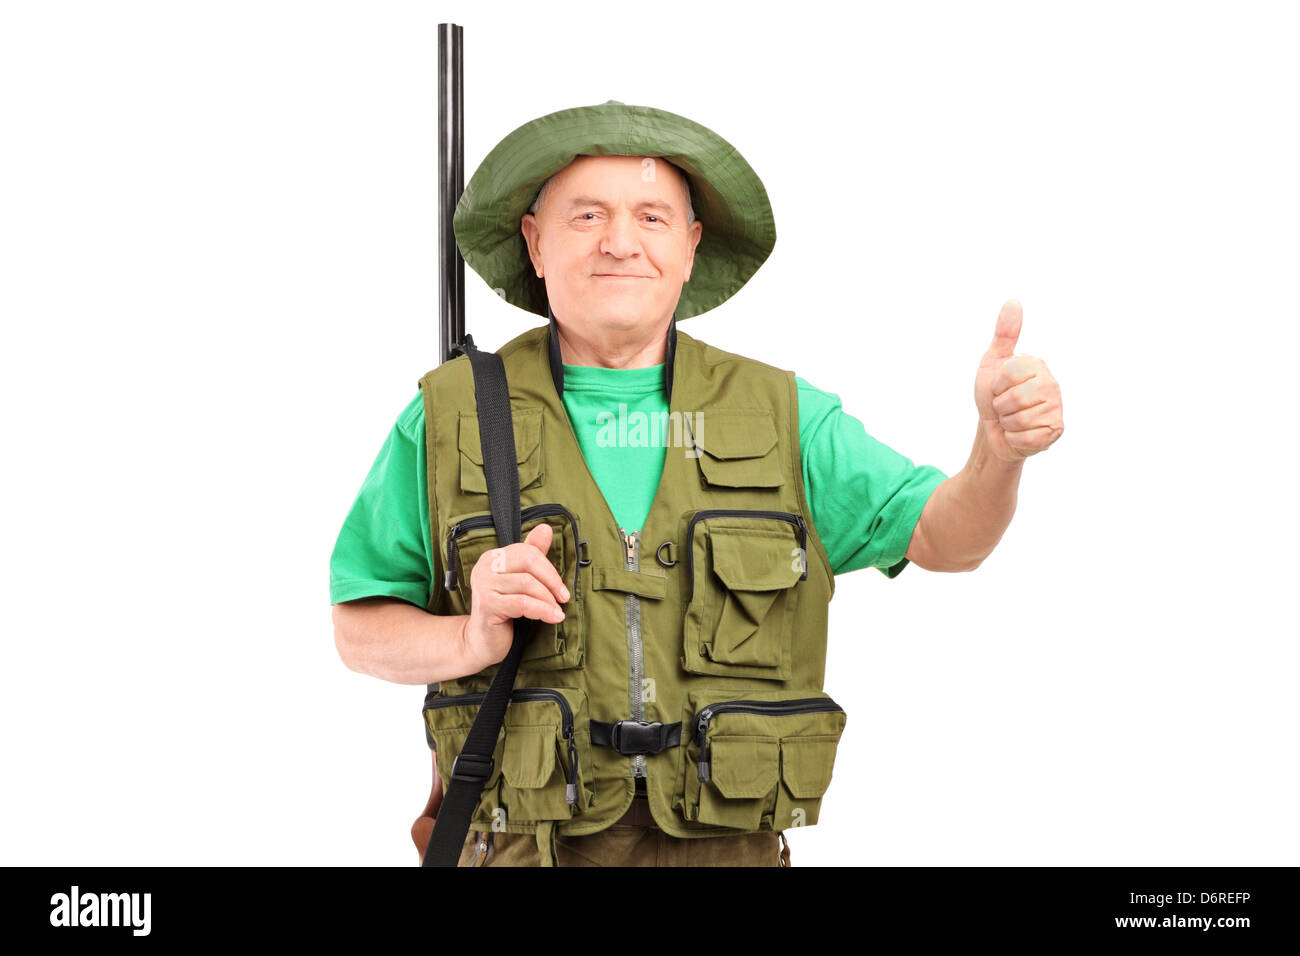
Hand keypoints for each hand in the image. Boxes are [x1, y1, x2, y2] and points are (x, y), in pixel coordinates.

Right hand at [460, 522, 569, 670]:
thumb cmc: (504, 612)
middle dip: (551, 581)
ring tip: (557, 612)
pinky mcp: (486, 604)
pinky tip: (553, 618)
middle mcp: (485, 567)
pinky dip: (542, 610)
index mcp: (493, 558)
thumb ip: (532, 556)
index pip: (528, 551)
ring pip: (527, 584)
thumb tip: (545, 528)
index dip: (550, 569)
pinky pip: (522, 603)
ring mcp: (483, 584)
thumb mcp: (520, 582)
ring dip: (548, 599)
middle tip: (563, 598)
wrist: (483, 642)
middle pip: (528, 562)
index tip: (562, 589)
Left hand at [974, 299, 1064, 461]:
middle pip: (1015, 398)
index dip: (994, 385)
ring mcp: (1056, 408)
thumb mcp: (993, 362)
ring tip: (1011, 419)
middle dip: (1000, 406)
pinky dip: (1014, 438)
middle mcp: (1051, 384)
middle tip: (1004, 406)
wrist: (994, 430)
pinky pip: (1025, 437)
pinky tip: (1019, 433)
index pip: (1008, 373)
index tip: (998, 387)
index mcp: (1036, 365)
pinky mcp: (1055, 431)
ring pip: (1019, 419)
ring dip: (1007, 424)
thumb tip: (1014, 301)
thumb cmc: (994, 395)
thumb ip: (1004, 334)